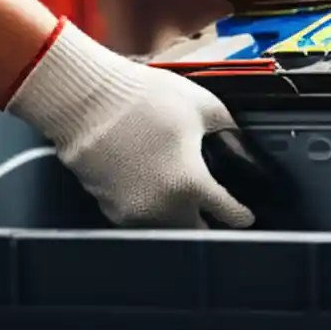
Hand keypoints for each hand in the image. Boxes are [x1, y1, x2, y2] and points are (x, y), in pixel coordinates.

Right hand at [5, 19, 256, 228]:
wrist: (85, 100)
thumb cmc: (144, 98)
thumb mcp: (204, 106)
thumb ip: (229, 130)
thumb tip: (240, 143)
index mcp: (192, 185)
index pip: (229, 215)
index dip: (241, 215)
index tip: (245, 215)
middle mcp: (164, 209)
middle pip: (197, 231)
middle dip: (209, 223)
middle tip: (213, 208)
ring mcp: (133, 212)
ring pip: (168, 229)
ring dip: (179, 218)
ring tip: (182, 195)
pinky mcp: (109, 209)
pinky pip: (141, 219)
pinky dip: (151, 210)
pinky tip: (152, 186)